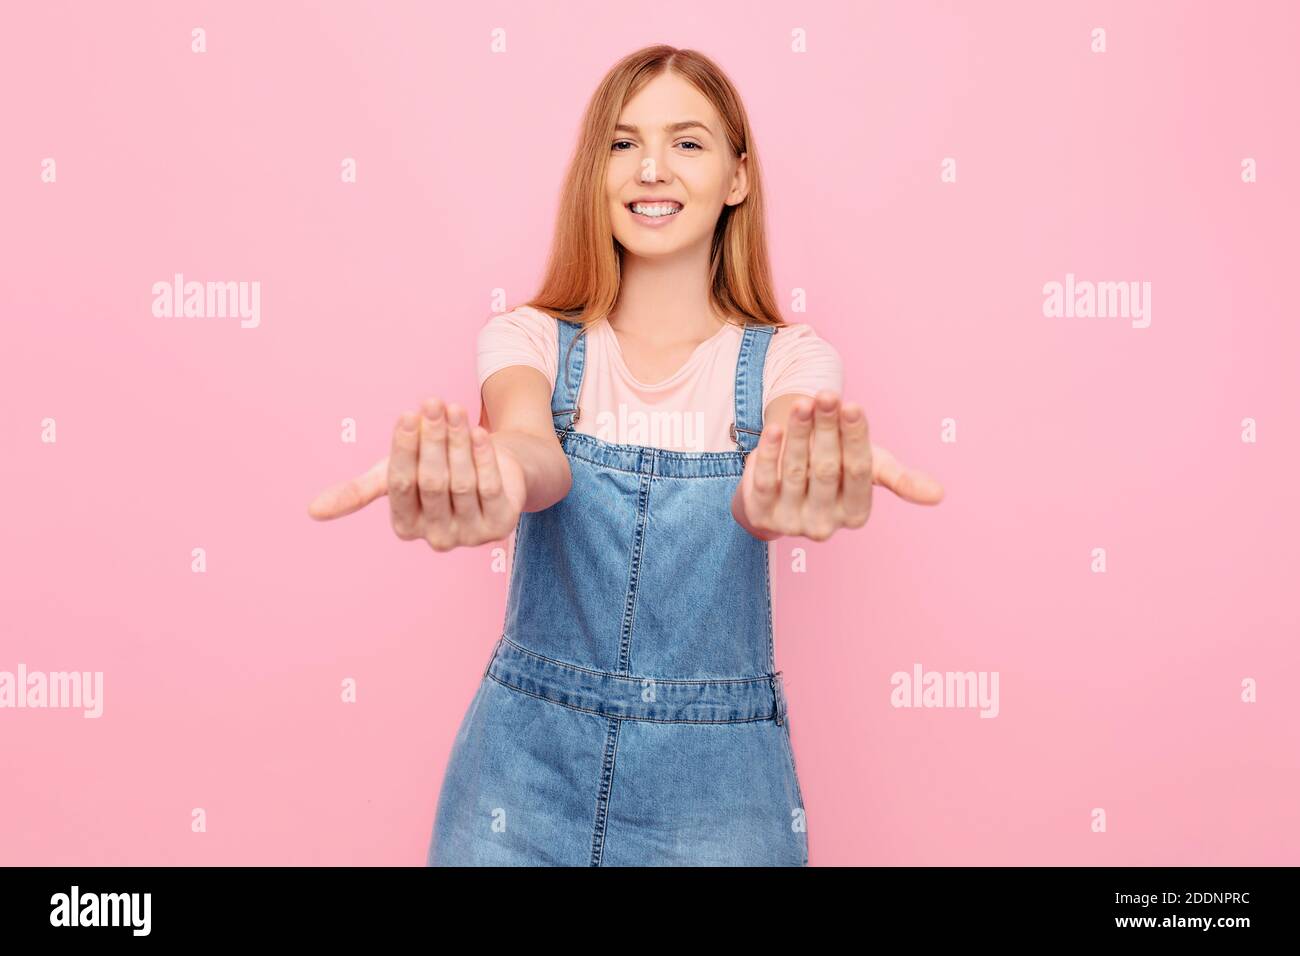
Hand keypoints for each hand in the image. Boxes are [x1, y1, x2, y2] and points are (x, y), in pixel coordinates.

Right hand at [307, 398, 525, 550]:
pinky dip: (483, 456)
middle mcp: (437, 537)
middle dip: (431, 438)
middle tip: (432, 402)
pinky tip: (478, 430)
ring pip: (462, 482)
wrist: (494, 472)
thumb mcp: (394, 477)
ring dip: (457, 441)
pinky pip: (490, 486)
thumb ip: (358, 492)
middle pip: (431, 482)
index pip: (401, 485)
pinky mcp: (501, 526)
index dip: (403, 449)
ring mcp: (471, 535)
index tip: (405, 414)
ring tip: (454, 408)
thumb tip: (311, 511)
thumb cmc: (434, 470)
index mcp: (406, 527)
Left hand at [734, 391, 943, 540]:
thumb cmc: (834, 471)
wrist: (781, 485)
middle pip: (827, 469)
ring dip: (800, 432)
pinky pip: (765, 480)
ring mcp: (791, 523)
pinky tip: (775, 428)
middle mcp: (825, 524)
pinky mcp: (761, 514)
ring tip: (803, 402)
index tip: (853, 405)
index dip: (856, 438)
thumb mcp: (867, 469)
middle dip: (827, 428)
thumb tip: (940, 495)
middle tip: (826, 395)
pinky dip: (770, 452)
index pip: (859, 471)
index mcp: (856, 514)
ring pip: (796, 470)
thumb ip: (899, 478)